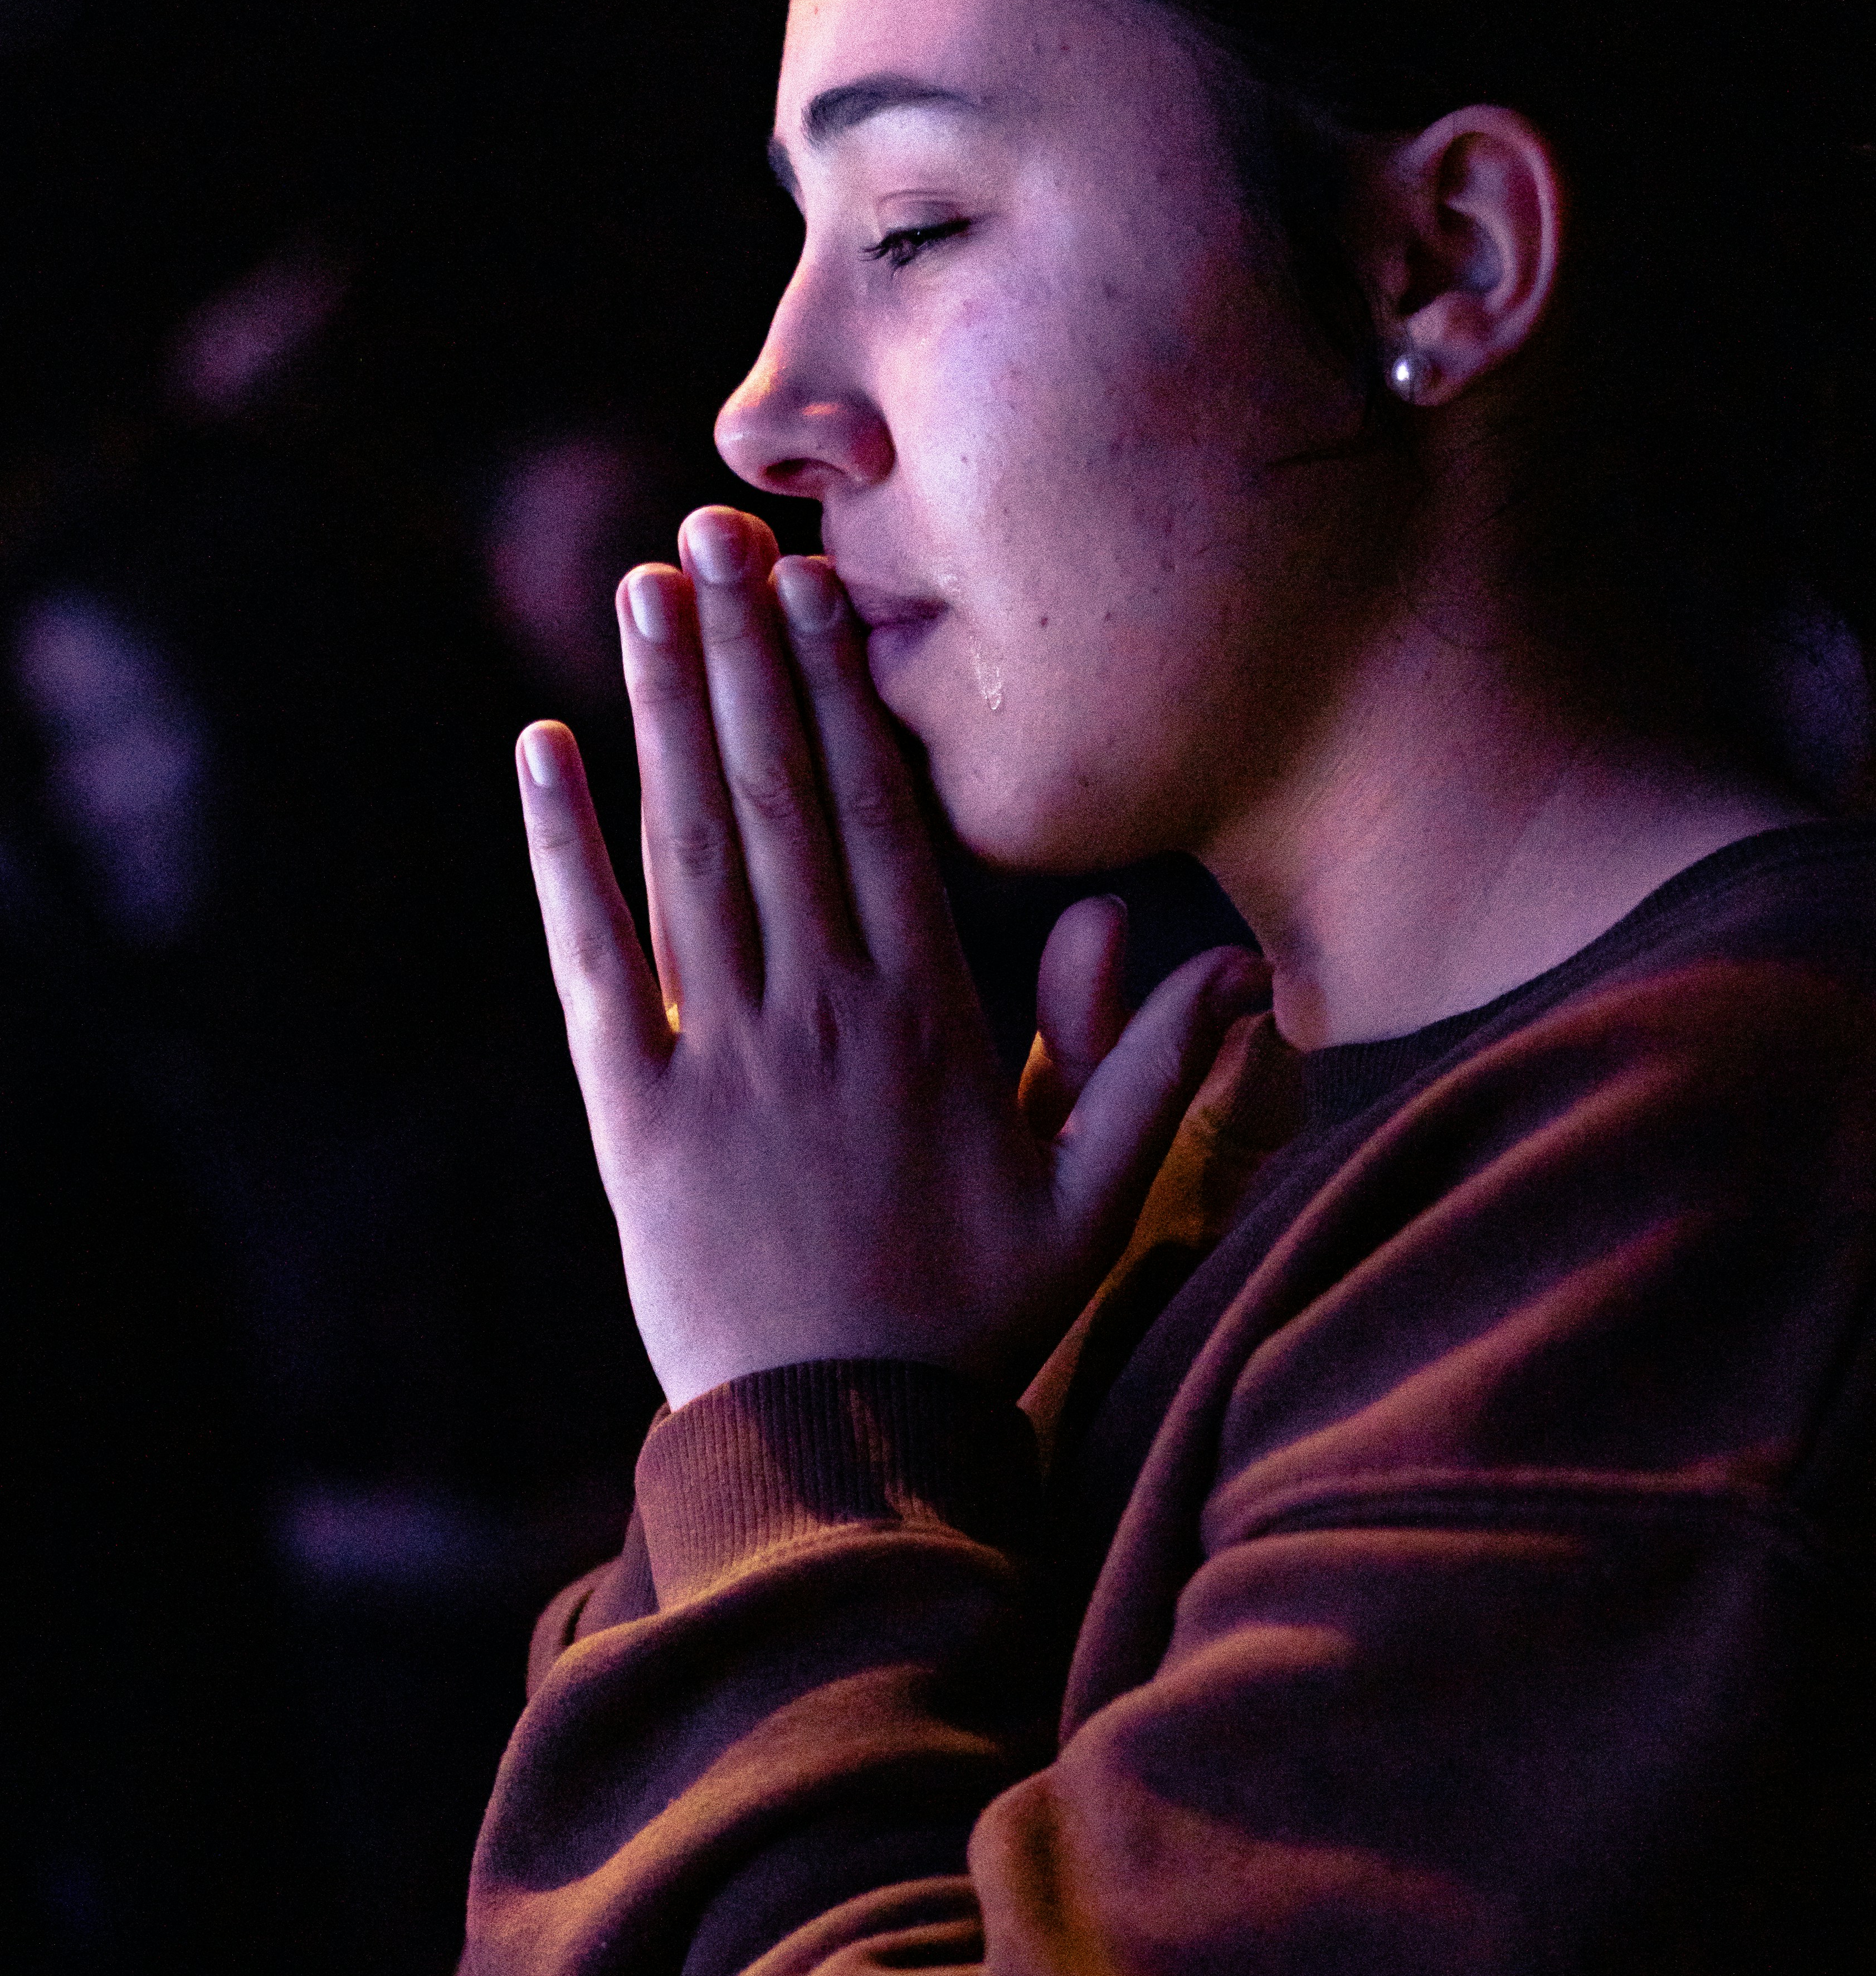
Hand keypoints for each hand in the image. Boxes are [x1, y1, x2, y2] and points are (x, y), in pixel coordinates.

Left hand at [516, 505, 1266, 1408]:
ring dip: (663, 711)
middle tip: (714, 529)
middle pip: (776, 797)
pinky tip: (541, 748)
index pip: (878, 816)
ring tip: (644, 590)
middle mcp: (822, 1012)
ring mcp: (722, 1057)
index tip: (817, 582)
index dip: (842, 688)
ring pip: (688, 850)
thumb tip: (1235, 966)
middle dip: (746, 653)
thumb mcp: (1095, 1202)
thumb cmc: (975, 1318)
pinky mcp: (636, 1114)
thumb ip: (1153, 1073)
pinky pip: (593, 960)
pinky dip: (564, 853)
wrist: (842, 1446)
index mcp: (928, 1017)